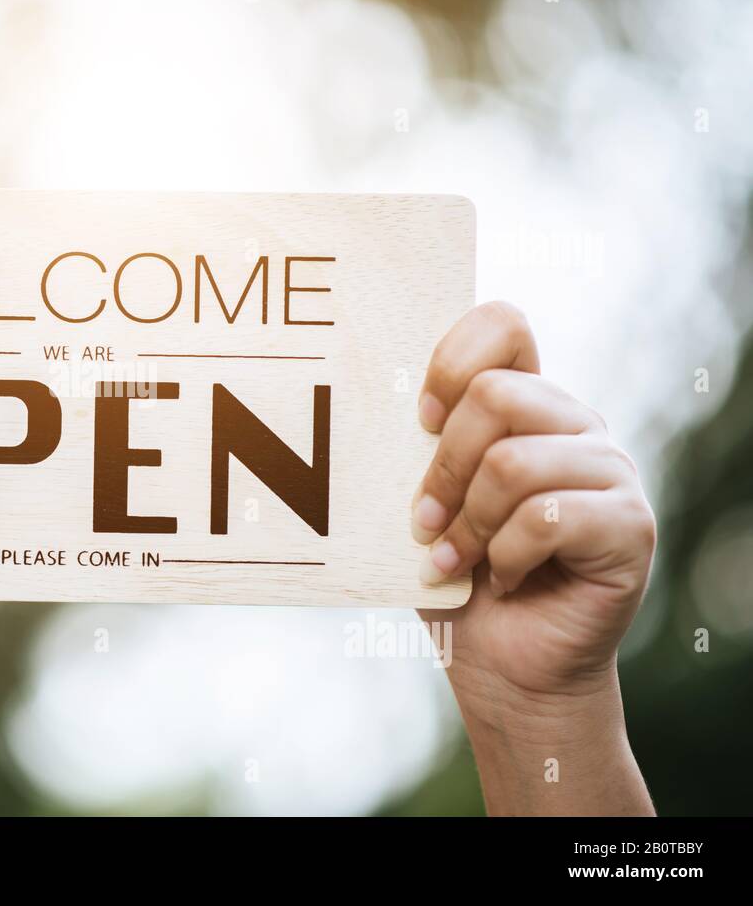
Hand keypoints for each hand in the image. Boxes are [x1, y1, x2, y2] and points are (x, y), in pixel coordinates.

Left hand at [412, 302, 654, 814]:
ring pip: (514, 461)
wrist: (503, 664)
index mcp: (527, 402)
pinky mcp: (630, 525)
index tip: (419, 422)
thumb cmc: (454, 576)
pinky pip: (546, 517)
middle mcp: (574, 424)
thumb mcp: (420, 499)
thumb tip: (357, 400)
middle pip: (495, 395)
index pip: (503, 325)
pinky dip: (505, 557)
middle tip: (423, 521)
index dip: (450, 362)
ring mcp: (610, 470)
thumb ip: (414, 448)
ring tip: (454, 558)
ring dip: (467, 522)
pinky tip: (503, 580)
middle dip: (442, 467)